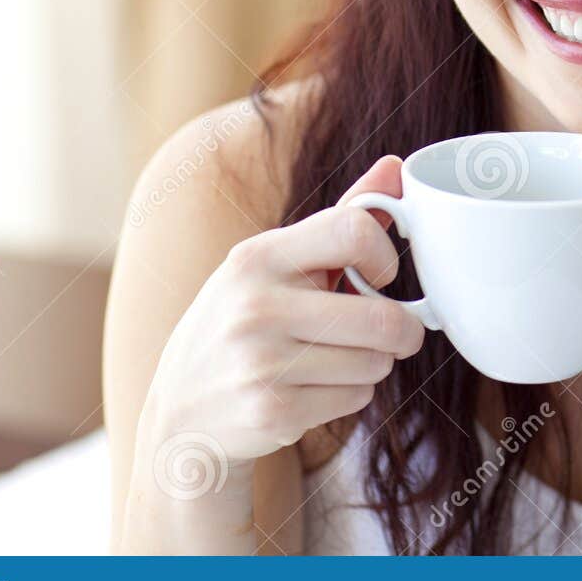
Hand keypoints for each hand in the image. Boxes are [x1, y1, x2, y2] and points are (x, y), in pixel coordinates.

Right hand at [140, 155, 423, 468]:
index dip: (385, 256)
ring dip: (372, 365)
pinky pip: (357, 398)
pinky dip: (350, 396)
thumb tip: (397, 168)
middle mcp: (256, 305)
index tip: (381, 275)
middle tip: (391, 332)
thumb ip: (341, 218)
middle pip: (383, 317)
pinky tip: (314, 389)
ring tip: (333, 360)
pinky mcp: (273, 411)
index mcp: (258, 256)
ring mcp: (262, 362)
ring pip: (376, 362)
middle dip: (401, 330)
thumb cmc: (245, 323)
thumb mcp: (276, 264)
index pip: (355, 230)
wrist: (181, 412)